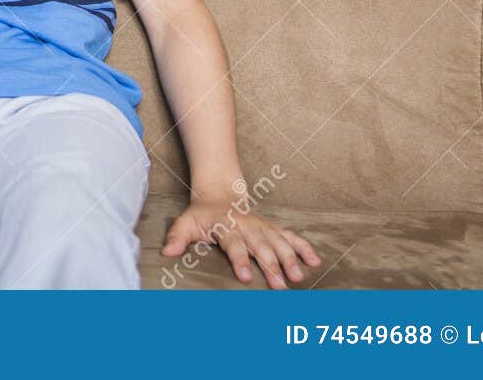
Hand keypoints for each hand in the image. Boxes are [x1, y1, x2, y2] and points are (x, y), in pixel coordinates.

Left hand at [162, 192, 320, 288]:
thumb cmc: (202, 214)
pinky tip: (315, 262)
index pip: (234, 245)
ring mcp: (263, 227)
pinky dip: (304, 248)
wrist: (220, 194)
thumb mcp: (186, 222)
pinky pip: (291, 237)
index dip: (240, 260)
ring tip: (298, 278)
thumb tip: (167, 253)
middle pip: (261, 247)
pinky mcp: (273, 228)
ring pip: (279, 243)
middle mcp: (248, 226)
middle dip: (271, 266)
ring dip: (290, 260)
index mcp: (227, 227)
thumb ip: (178, 237)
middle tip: (279, 286)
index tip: (246, 277)